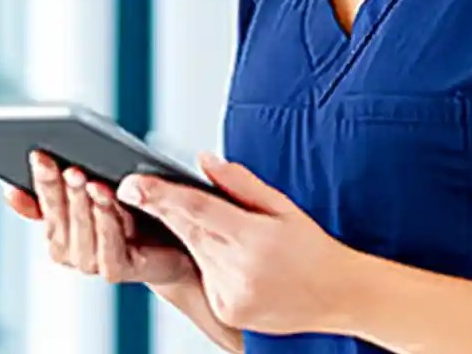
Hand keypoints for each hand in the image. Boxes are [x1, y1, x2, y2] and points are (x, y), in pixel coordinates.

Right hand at [4, 151, 197, 286]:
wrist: (176, 243)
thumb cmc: (133, 213)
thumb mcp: (92, 195)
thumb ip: (55, 194)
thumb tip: (10, 191)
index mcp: (58, 228)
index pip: (42, 203)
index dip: (40, 180)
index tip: (38, 153)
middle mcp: (69, 249)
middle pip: (59, 218)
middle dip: (60, 190)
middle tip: (64, 164)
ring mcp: (91, 262)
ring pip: (81, 233)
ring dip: (82, 205)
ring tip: (85, 177)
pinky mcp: (117, 271)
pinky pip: (107, 248)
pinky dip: (106, 221)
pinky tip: (107, 198)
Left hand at [116, 152, 357, 335]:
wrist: (338, 296)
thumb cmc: (314, 249)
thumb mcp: (284, 207)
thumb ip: (240, 183)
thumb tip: (204, 161)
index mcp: (254, 240)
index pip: (197, 211)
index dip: (161, 196)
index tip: (133, 185)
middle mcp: (238, 271)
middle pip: (187, 230)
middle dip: (162, 209)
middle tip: (135, 189)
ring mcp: (230, 295)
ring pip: (194, 252)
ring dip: (191, 234)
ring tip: (216, 222)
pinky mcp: (226, 309)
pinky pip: (205, 274)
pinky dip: (206, 259)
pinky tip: (226, 251)